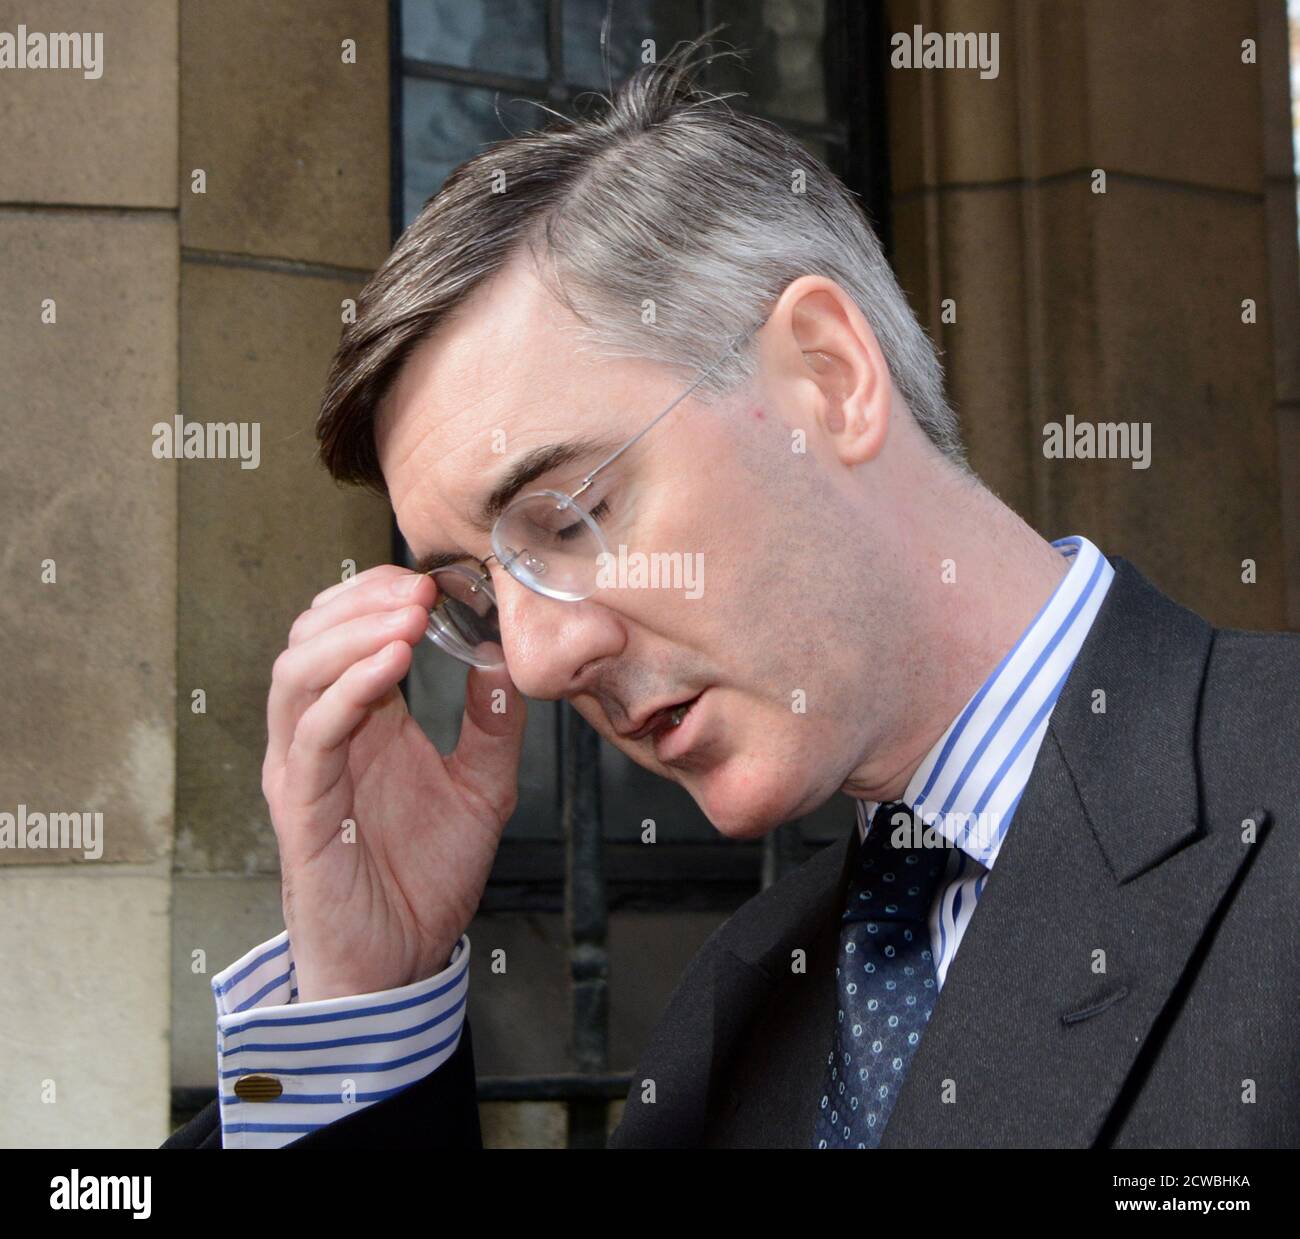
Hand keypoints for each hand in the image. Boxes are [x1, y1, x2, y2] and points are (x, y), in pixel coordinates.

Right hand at [261, 564, 524, 1000]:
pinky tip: (389, 665)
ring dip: (350, 635)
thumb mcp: (483, 789)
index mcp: (361, 724)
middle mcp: (321, 737)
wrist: (402, 963)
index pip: (346, 634)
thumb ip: (493, 726)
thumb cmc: (425, 878)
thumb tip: (504, 660)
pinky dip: (346, 690)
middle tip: (419, 590)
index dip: (377, 597)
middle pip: (310, 639)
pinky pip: (311, 736)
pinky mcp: (302, 810)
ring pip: (296, 676)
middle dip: (361, 603)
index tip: (433, 580)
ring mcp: (305, 771)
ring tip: (406, 618)